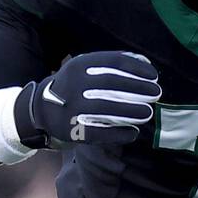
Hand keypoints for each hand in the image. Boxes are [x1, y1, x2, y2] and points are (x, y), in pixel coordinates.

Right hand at [14, 50, 160, 148]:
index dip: (138, 69)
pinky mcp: (73, 130)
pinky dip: (119, 134)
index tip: (154, 75)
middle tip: (156, 94)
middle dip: (139, 89)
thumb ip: (111, 63)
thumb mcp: (84, 67)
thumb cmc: (72, 86)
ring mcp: (72, 108)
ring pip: (108, 110)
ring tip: (148, 113)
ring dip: (132, 111)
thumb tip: (144, 63)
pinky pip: (100, 133)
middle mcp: (74, 85)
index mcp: (79, 65)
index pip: (114, 63)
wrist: (41, 109)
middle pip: (113, 85)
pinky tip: (133, 133)